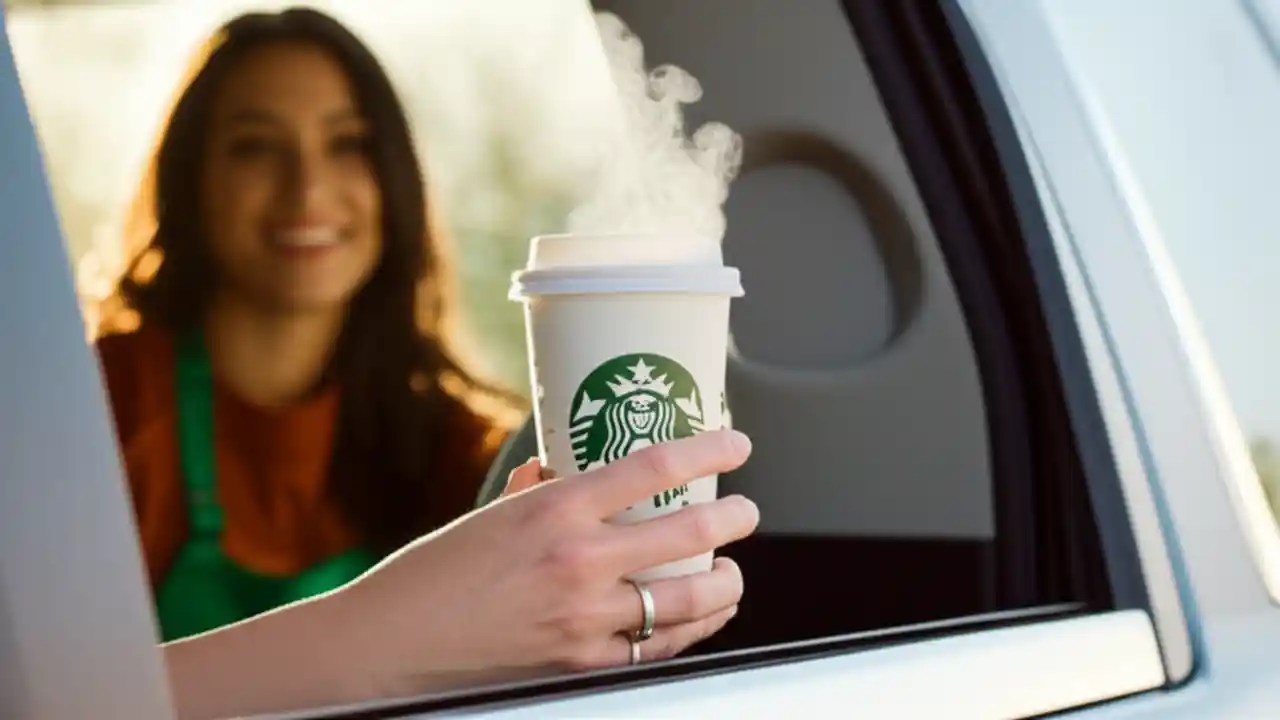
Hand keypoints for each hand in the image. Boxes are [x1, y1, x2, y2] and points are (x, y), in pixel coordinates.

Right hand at [339, 429, 757, 697]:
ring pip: (687, 599)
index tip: (737, 445)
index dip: (710, 451)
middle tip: (746, 513)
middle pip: (688, 533)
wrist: (390, 648)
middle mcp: (579, 559)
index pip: (654, 467)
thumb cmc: (428, 579)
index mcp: (554, 508)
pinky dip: (688, 631)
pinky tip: (698, 619)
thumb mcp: (484, 517)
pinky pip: (656, 648)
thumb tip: (552, 470)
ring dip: (725, 583)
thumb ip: (531, 492)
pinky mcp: (582, 663)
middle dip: (734, 520)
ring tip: (731, 572)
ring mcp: (585, 616)